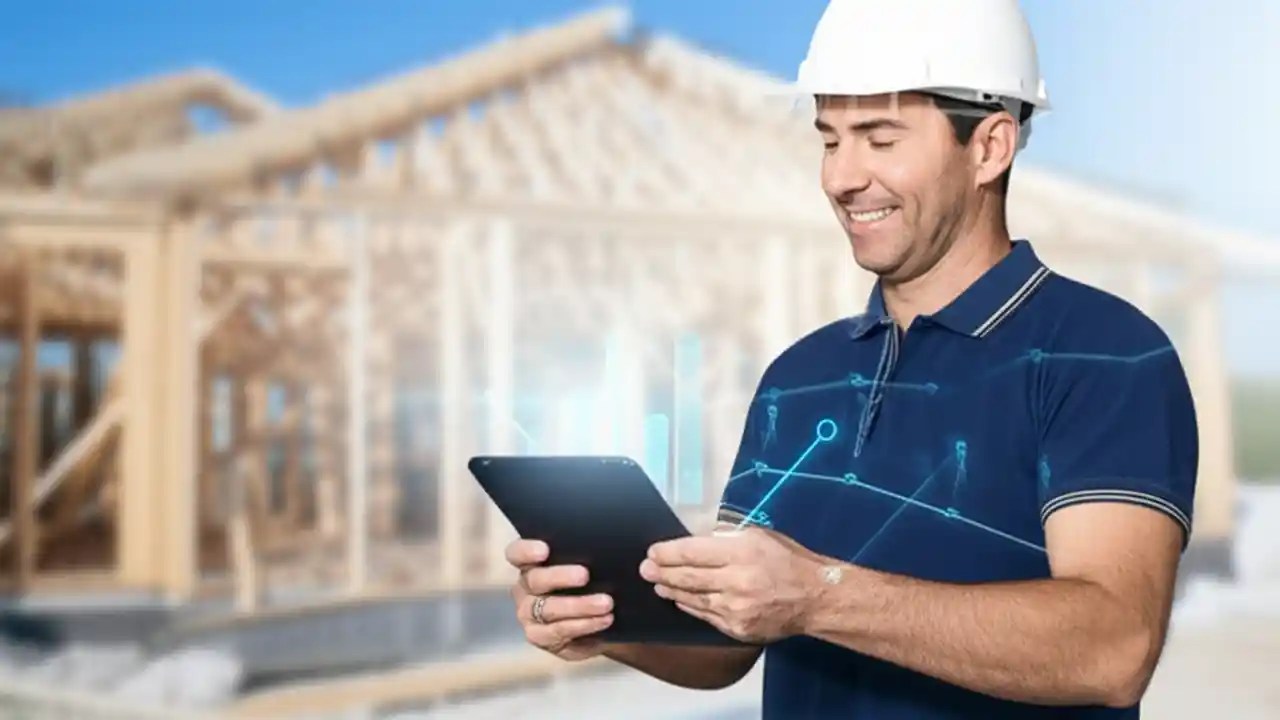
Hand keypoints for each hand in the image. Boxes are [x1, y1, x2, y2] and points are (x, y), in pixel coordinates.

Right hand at [506, 539, 614, 660]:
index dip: (527, 551)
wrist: (608, 617)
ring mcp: (528, 614)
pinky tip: (604, 620)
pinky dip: (584, 625)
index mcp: (531, 562)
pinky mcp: (539, 637)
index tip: (545, 550)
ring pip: (548, 609)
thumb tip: (611, 543)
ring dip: (579, 605)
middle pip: (535, 580)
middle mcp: (524, 587)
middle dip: (560, 577)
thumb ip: (590, 552)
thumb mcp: (593, 563)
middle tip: (585, 575)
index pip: (517, 553)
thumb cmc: (597, 581)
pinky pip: (559, 632)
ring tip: (606, 603)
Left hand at [640, 527, 826, 643]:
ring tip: (657, 583)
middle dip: (662, 572)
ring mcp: (736, 608)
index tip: (653, 551)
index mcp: (742, 553)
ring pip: (693, 599)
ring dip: (672, 590)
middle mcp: (736, 581)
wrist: (814, 598)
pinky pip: (706, 616)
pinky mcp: (737, 628)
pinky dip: (690, 606)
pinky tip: (680, 599)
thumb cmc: (787, 561)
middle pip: (689, 577)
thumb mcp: (759, 536)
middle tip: (645, 568)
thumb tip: (697, 542)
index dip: (669, 552)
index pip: (694, 552)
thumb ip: (726, 539)